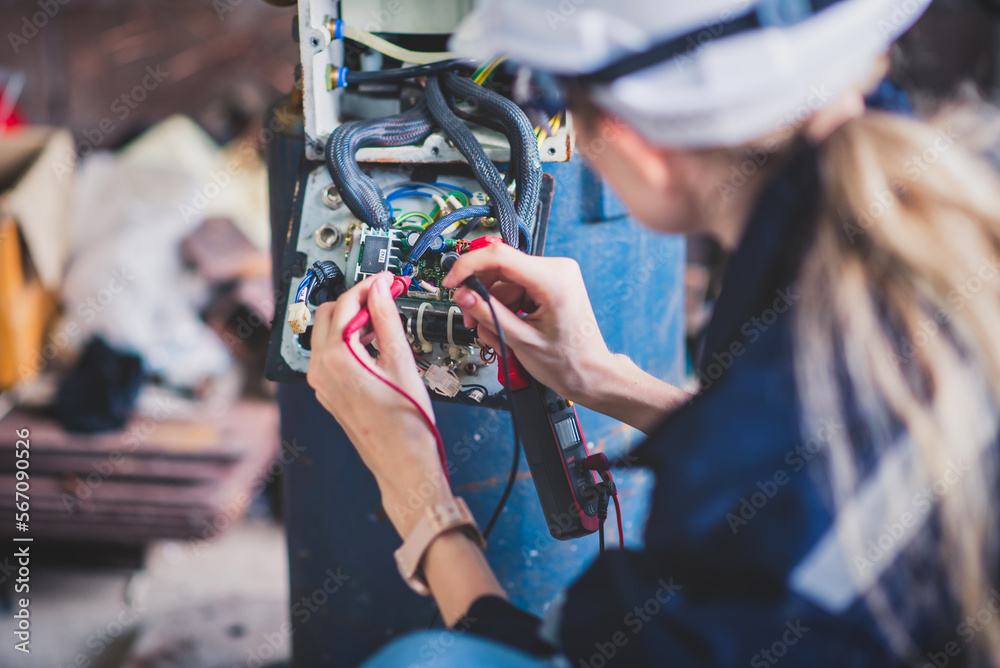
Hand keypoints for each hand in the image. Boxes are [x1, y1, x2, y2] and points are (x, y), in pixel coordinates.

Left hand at [307, 272, 451, 536]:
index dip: (368, 286)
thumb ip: (387, 319)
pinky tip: (375, 345)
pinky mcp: (329, 394)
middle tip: (385, 296)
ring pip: (326, 335)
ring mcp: (322, 384)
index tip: (387, 280)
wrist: (403, 463)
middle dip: (354, 301)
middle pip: (327, 315)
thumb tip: (381, 290)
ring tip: (383, 321)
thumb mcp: (401, 361)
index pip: (345, 304)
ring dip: (350, 321)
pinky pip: (331, 356)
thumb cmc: (406, 423)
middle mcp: (320, 370)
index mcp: (335, 359)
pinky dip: (348, 342)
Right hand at [442, 243, 615, 405]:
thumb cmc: (568, 361)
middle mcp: (556, 270)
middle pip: (499, 270)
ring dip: (492, 308)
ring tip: (495, 334)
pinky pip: (515, 289)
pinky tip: (506, 328)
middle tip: (472, 320)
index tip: (452, 283)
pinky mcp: (549, 284)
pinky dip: (505, 308)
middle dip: (481, 297)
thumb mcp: (519, 340)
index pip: (500, 256)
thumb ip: (488, 314)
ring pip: (504, 282)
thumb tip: (463, 296)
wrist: (590, 373)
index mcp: (554, 279)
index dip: (469, 267)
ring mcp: (554, 276)